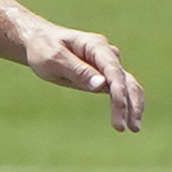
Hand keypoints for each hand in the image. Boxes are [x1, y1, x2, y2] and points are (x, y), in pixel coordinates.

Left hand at [24, 24, 144, 132]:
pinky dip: (125, 104)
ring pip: (127, 86)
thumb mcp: (54, 58)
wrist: (38, 42)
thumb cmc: (44, 48)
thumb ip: (78, 71)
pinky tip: (127, 121)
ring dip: (132, 106)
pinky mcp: (102, 76)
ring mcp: (106, 65)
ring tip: (133, 129)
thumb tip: (102, 85)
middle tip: (131, 128)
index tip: (120, 111)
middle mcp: (106, 54)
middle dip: (130, 104)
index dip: (119, 92)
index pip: (113, 70)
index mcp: (96, 46)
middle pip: (125, 80)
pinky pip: (119, 90)